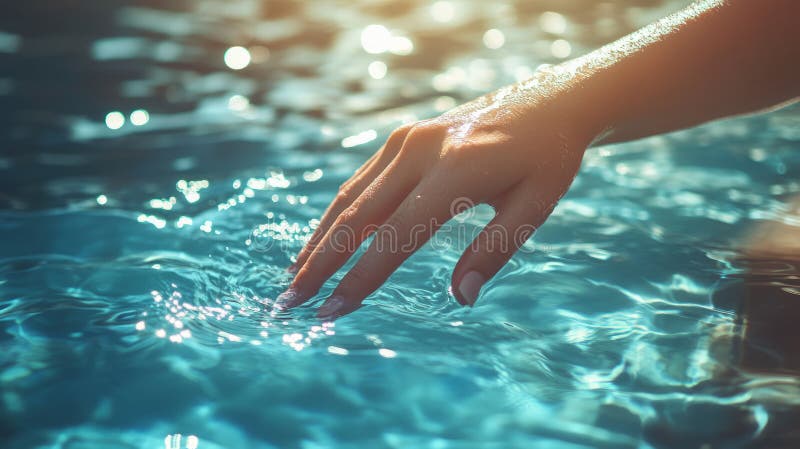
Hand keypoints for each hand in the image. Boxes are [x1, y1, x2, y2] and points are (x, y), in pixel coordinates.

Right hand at [277, 68, 598, 318]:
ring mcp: (406, 140)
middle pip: (358, 216)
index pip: (396, 236)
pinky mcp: (401, 138)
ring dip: (320, 239)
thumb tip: (461, 297)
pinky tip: (324, 238)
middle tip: (290, 301)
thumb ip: (495, 250)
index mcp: (455, 171)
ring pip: (350, 197)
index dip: (361, 278)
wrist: (546, 103)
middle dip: (320, 263)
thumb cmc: (547, 159)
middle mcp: (420, 151)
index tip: (332, 312)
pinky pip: (360, 181)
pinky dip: (337, 214)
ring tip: (295, 276)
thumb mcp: (534, 205)